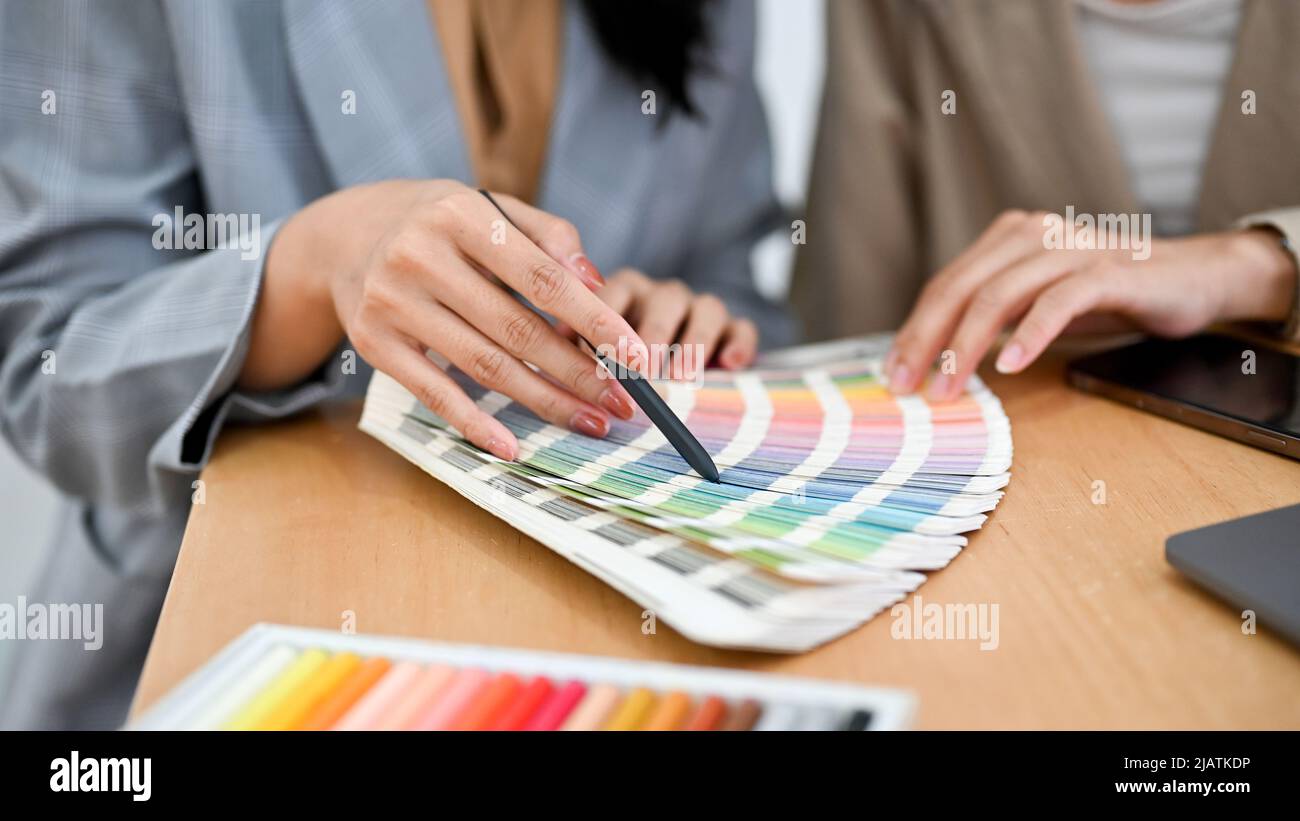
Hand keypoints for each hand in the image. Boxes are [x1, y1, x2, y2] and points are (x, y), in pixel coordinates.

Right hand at [242, 179, 647, 459]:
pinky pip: (435, 393)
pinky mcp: (374, 344)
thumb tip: (596, 282)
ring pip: (485, 366)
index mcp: (460, 214)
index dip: (595, 321)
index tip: (636, 357)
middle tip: (622, 403)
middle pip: (518, 330)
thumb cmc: (439, 224)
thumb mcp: (489, 208)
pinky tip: (513, 446)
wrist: (342, 236)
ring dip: (545, 401)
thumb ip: (549, 237)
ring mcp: (392, 302)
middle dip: (579, 373)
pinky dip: (475, 424)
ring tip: (590, 420)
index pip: (543, 278)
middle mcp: (421, 255)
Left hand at [568, 269, 758, 379]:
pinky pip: (743, 329)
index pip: (616, 292)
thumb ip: (575, 352)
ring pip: (707, 309)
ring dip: (696, 341)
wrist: (663, 375)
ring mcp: (699, 310)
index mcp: (624, 293)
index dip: (608, 319)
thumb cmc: (616, 366)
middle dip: (654, 333)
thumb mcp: (590, 355)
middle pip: (665, 299)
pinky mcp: (733, 329)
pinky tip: (731, 365)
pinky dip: (740, 344)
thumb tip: (549, 360)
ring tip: (684, 377)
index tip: (597, 353)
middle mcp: (662, 296)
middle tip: (644, 369)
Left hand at [884, 209, 1297, 400]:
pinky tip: (1013, 366)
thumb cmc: (1107, 296)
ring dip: (966, 347)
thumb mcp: (1036, 303)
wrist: (1192, 278)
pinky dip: (1031, 334)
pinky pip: (1059, 302)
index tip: (893, 375)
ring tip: (949, 388)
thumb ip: (992, 318)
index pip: (945, 286)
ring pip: (1000, 296)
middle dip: (927, 342)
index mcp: (1008, 238)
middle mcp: (1033, 234)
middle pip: (961, 289)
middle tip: (909, 388)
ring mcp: (1071, 250)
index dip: (914, 331)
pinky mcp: (1110, 272)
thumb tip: (932, 358)